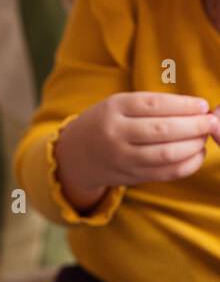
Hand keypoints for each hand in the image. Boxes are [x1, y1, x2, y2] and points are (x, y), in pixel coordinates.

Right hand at [53, 92, 217, 212]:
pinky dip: (188, 165)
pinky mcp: (129, 176)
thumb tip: (199, 109)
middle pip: (163, 130)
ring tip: (203, 138)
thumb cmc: (106, 123)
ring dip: (193, 145)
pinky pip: (165, 173)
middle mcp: (115, 133)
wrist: (74, 155)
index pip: (155, 105)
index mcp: (113, 108)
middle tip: (210, 122)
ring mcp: (121, 157)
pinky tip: (196, 154)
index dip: (184, 105)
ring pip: (167, 154)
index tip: (202, 105)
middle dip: (195, 126)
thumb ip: (154, 106)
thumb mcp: (119, 105)